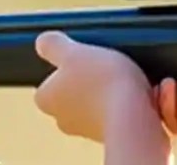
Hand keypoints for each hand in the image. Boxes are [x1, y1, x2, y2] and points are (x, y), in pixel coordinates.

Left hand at [33, 31, 159, 143]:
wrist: (132, 115)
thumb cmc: (101, 83)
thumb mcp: (74, 51)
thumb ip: (54, 45)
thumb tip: (42, 42)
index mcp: (46, 98)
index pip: (50, 79)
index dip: (69, 65)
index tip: (85, 57)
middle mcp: (61, 118)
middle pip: (74, 91)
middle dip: (90, 79)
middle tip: (106, 65)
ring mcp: (86, 129)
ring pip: (95, 103)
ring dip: (107, 92)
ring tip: (124, 79)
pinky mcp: (109, 133)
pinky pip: (114, 113)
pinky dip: (122, 104)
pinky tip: (133, 94)